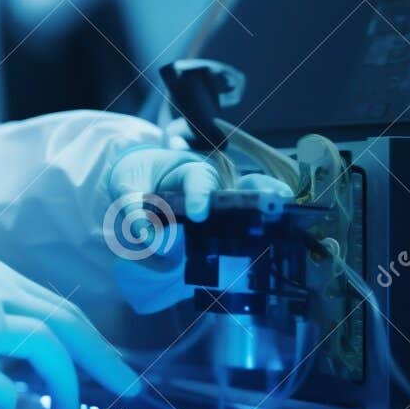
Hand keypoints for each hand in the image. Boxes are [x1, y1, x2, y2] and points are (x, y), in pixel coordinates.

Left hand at [105, 145, 292, 255]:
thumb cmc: (135, 175)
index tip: (198, 213)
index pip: (198, 178)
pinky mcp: (218, 223)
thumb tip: (146, 238)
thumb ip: (133, 208)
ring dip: (264, 212)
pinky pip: (238, 225)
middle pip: (239, 187)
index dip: (200, 195)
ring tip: (283, 217)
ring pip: (246, 205)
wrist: (137, 176)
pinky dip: (254, 231)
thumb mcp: (125, 185)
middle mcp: (211, 185)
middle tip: (275, 201)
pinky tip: (272, 240)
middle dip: (259, 193)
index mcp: (187, 168)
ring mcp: (219, 204)